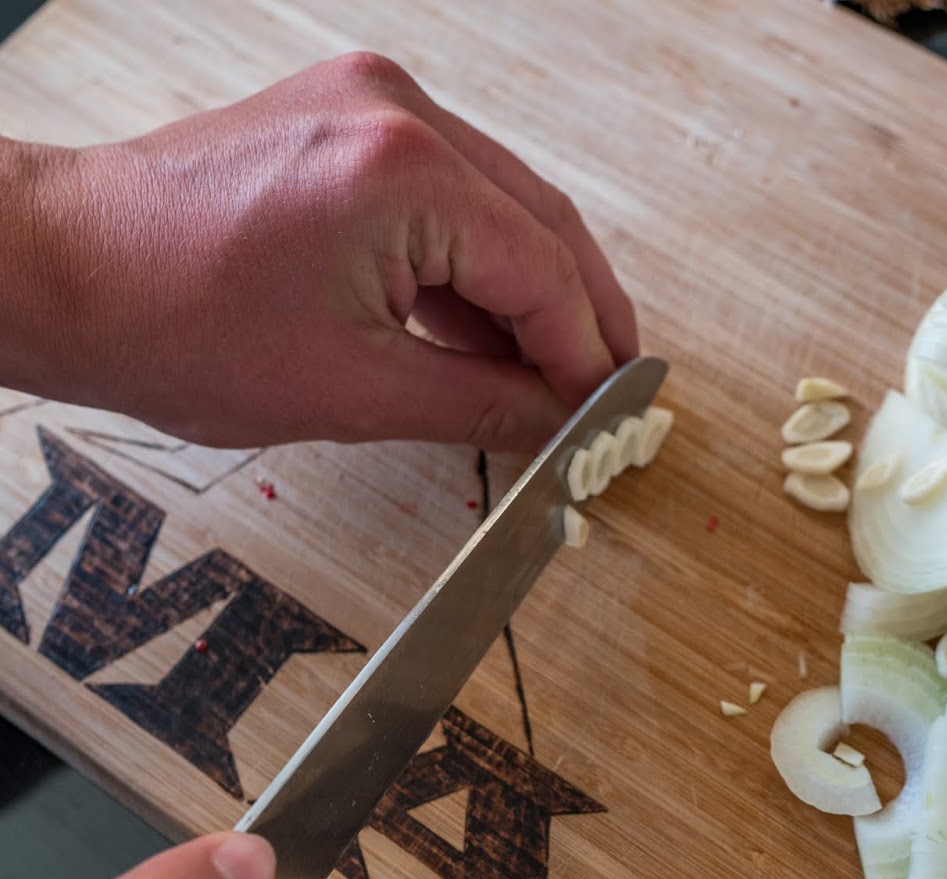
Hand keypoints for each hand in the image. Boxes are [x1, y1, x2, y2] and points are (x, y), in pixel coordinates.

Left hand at [2, 52, 637, 452]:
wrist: (57, 270)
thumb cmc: (167, 321)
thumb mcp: (350, 390)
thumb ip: (481, 405)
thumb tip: (557, 423)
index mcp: (404, 170)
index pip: (545, 270)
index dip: (586, 353)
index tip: (606, 413)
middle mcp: (398, 112)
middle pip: (541, 223)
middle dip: (580, 316)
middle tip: (607, 390)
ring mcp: (370, 105)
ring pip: (503, 205)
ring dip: (531, 292)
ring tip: (553, 373)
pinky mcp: (346, 121)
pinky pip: (448, 195)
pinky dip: (474, 266)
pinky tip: (489, 332)